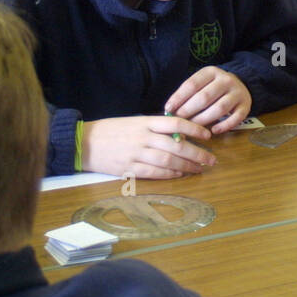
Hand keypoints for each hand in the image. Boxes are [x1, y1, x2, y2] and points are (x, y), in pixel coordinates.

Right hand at [79, 115, 214, 178]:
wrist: (85, 143)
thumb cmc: (112, 130)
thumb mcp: (134, 121)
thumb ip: (155, 127)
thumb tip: (180, 134)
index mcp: (145, 122)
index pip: (176, 123)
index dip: (194, 129)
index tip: (208, 135)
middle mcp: (143, 137)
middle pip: (176, 145)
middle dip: (197, 153)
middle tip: (211, 160)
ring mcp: (136, 153)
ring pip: (168, 160)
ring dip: (186, 166)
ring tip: (199, 169)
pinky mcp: (129, 169)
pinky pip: (154, 172)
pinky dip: (169, 174)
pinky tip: (180, 175)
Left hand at [166, 66, 251, 132]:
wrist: (240, 85)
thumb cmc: (213, 87)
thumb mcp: (202, 83)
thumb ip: (188, 94)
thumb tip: (170, 110)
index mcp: (211, 72)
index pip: (192, 84)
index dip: (178, 98)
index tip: (168, 108)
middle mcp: (226, 80)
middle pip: (205, 97)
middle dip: (189, 110)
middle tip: (179, 120)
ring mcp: (237, 93)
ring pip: (219, 108)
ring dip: (204, 119)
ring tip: (193, 127)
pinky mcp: (245, 106)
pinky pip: (235, 118)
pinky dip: (224, 126)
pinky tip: (213, 131)